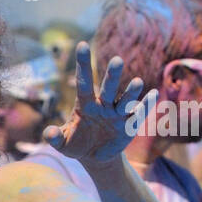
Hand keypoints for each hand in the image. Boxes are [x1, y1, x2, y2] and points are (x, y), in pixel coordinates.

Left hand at [45, 42, 156, 167]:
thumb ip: (55, 138)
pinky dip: (146, 105)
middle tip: (117, 60)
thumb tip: (49, 133)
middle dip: (112, 76)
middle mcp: (103, 104)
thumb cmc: (76, 145)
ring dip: (131, 92)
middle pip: (107, 88)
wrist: (95, 157)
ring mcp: (117, 113)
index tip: (82, 44)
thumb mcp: (63, 144)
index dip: (82, 65)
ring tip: (136, 82)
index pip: (83, 83)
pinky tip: (153, 94)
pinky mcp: (130, 124)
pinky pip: (139, 113)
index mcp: (85, 105)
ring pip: (125, 100)